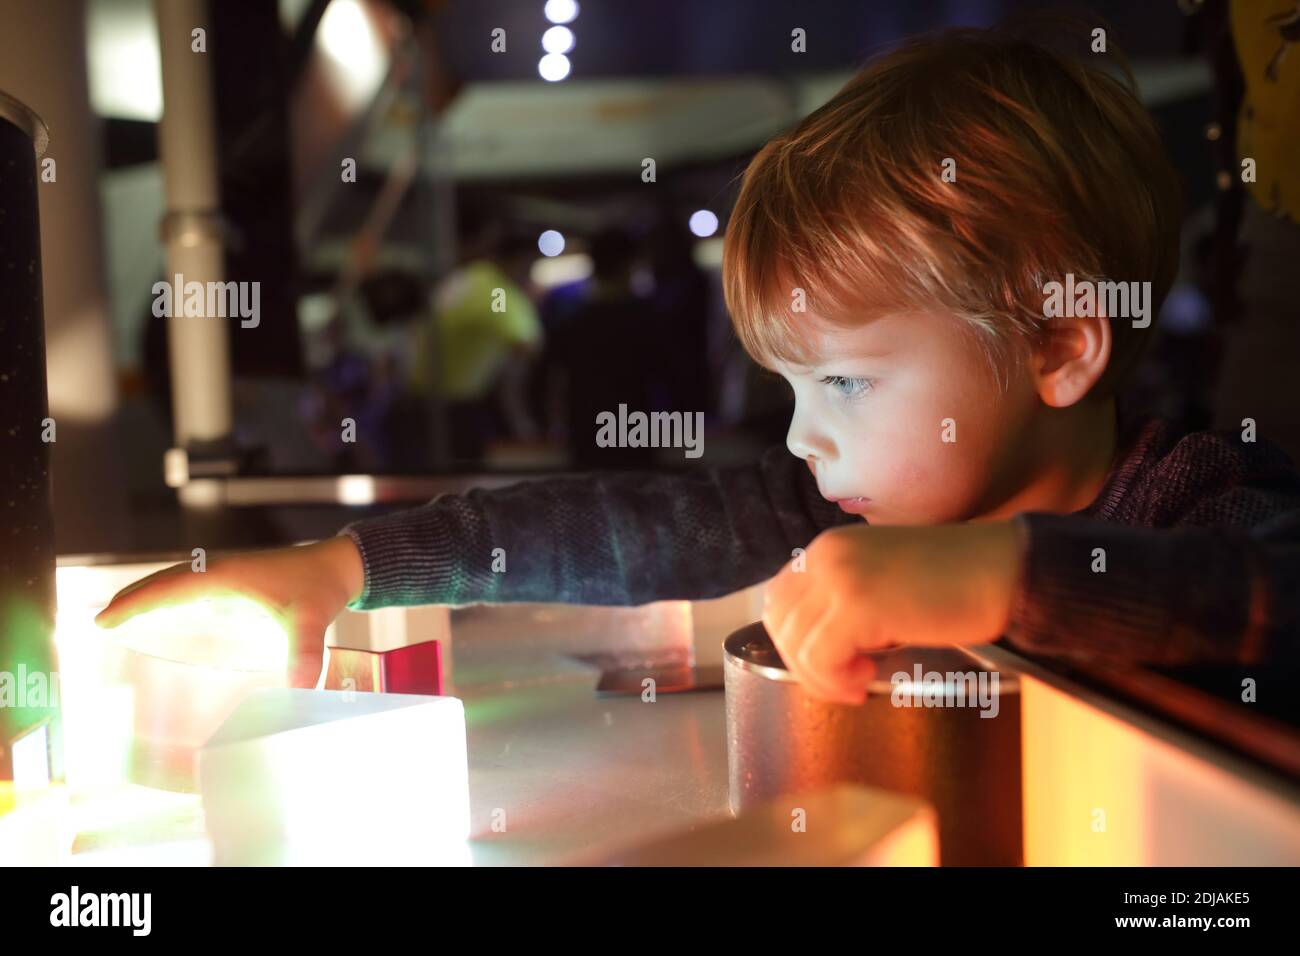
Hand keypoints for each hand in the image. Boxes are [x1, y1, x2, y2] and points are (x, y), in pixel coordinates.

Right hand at [95, 536, 364, 688]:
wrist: (340, 565)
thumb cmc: (322, 587)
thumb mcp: (311, 621)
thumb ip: (304, 654)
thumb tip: (299, 689)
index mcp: (227, 574)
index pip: (169, 587)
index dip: (135, 602)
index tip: (105, 618)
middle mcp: (221, 568)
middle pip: (164, 580)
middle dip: (131, 598)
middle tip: (99, 620)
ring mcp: (228, 571)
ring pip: (176, 580)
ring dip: (148, 593)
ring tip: (119, 613)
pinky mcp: (238, 578)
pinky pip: (192, 585)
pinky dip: (170, 594)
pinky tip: (165, 610)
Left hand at [761, 522, 1021, 704]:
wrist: (1002, 571)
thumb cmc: (953, 580)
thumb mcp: (881, 577)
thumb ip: (842, 596)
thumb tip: (812, 644)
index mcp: (828, 547)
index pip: (779, 600)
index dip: (795, 639)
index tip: (828, 662)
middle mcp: (826, 556)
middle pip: (781, 625)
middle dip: (804, 663)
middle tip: (845, 680)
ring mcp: (839, 579)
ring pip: (796, 646)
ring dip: (822, 676)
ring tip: (860, 680)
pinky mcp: (857, 607)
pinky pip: (819, 659)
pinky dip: (834, 681)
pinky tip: (864, 681)